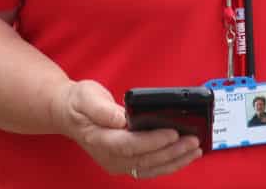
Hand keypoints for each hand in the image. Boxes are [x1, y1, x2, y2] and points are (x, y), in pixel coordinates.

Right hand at [52, 79, 202, 178]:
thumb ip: (102, 109)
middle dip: (171, 152)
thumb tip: (121, 118)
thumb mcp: (87, 96)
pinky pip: (149, 168)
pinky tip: (184, 156)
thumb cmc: (80, 103)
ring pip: (149, 168)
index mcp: (100, 139)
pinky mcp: (126, 162)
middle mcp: (109, 156)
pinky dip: (169, 164)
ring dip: (174, 161)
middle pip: (144, 160)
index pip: (130, 145)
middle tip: (193, 140)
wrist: (71, 114)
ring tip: (195, 150)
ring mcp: (117, 163)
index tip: (173, 132)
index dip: (153, 141)